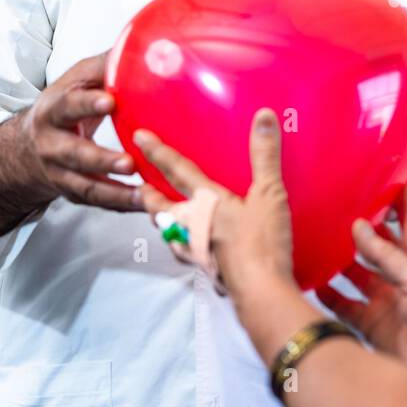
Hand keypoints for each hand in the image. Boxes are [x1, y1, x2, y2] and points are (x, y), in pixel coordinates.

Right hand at [0, 53, 138, 238]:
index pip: (68, 105)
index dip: (86, 103)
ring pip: (87, 186)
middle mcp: (53, 145)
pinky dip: (121, 205)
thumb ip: (102, 67)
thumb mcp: (75, 82)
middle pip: (74, 154)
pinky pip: (99, 202)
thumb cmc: (63, 106)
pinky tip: (147, 205)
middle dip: (101, 159)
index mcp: (53, 110)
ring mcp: (61, 173)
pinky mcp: (74, 193)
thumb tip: (139, 45)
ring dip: (116, 192)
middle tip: (129, 162)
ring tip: (145, 195)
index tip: (109, 101)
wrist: (26, 148)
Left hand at [136, 109, 297, 296]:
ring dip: (162, 221)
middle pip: (161, 207)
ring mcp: (196, 251)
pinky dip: (184, 245)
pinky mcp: (206, 270)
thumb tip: (263, 115)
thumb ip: (264, 155)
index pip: (176, 170)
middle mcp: (192, 225)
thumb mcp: (269, 193)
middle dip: (148, 195)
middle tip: (139, 187)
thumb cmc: (261, 241)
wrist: (260, 291)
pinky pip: (187, 253)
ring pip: (170, 232)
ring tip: (162, 215)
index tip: (137, 136)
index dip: (157, 152)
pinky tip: (194, 247)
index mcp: (205, 202)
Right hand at [318, 189, 406, 377]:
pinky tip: (315, 283)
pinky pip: (346, 307)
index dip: (400, 202)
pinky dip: (330, 296)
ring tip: (320, 244)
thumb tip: (360, 226)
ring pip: (358, 276)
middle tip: (337, 211)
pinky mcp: (373, 325)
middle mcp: (403, 278)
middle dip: (361, 232)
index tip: (385, 179)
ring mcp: (387, 301)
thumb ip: (387, 255)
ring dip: (341, 263)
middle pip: (378, 248)